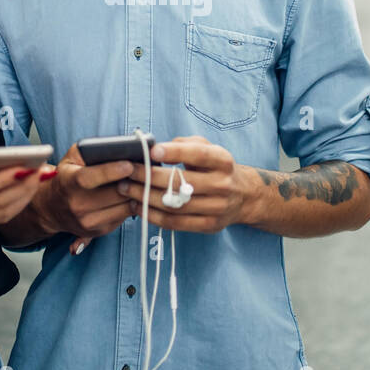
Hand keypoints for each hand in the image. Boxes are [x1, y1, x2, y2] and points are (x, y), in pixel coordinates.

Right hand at [40, 144, 139, 256]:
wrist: (52, 208)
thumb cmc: (66, 178)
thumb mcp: (71, 158)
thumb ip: (90, 149)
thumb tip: (118, 148)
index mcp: (68, 183)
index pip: (89, 179)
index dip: (111, 171)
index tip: (129, 164)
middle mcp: (77, 205)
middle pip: (114, 194)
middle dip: (132, 181)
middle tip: (143, 169)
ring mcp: (88, 221)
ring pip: (124, 206)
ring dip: (136, 193)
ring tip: (140, 181)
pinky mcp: (99, 231)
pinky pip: (124, 216)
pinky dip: (131, 204)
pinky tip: (130, 194)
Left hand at [112, 136, 256, 232]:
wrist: (243, 196)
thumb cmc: (216, 168)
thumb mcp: (209, 148)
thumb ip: (186, 144)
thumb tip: (157, 147)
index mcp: (223, 161)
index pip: (198, 155)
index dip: (175, 152)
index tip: (151, 151)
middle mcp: (223, 184)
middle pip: (180, 182)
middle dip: (148, 177)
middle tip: (127, 171)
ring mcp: (217, 207)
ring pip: (174, 205)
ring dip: (145, 197)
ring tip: (126, 189)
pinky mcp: (209, 225)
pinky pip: (175, 223)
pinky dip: (153, 216)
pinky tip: (138, 206)